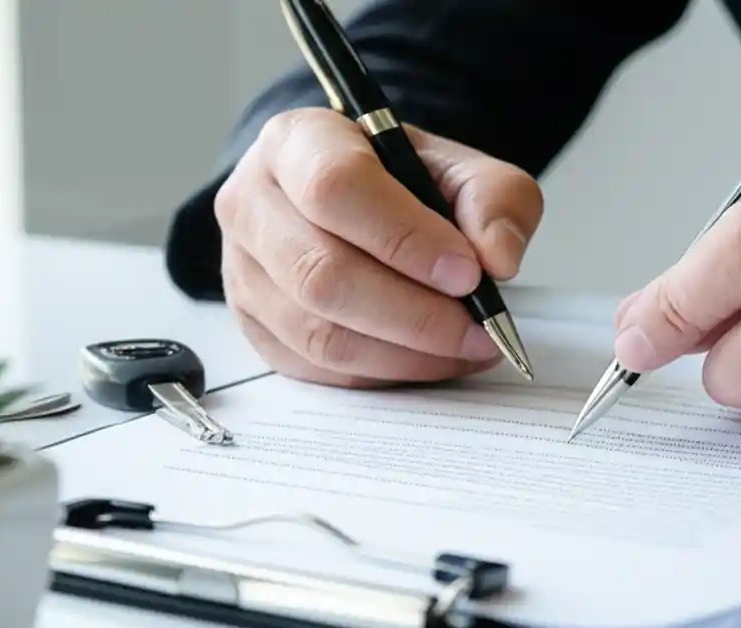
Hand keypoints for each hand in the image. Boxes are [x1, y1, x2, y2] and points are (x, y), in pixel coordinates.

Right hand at [215, 108, 542, 387]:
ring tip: (464, 347)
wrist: (355, 204)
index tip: (468, 273)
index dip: (405, 238)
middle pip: (321, 274)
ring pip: (317, 333)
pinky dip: (381, 373)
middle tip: (478, 327)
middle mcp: (252, 204)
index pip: (335, 187)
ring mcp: (242, 271)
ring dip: (404, 354)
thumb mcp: (459, 169)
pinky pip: (317, 368)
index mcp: (295, 142)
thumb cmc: (399, 183)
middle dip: (413, 314)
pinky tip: (425, 359)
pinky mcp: (254, 326)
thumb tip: (498, 258)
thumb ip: (494, 199)